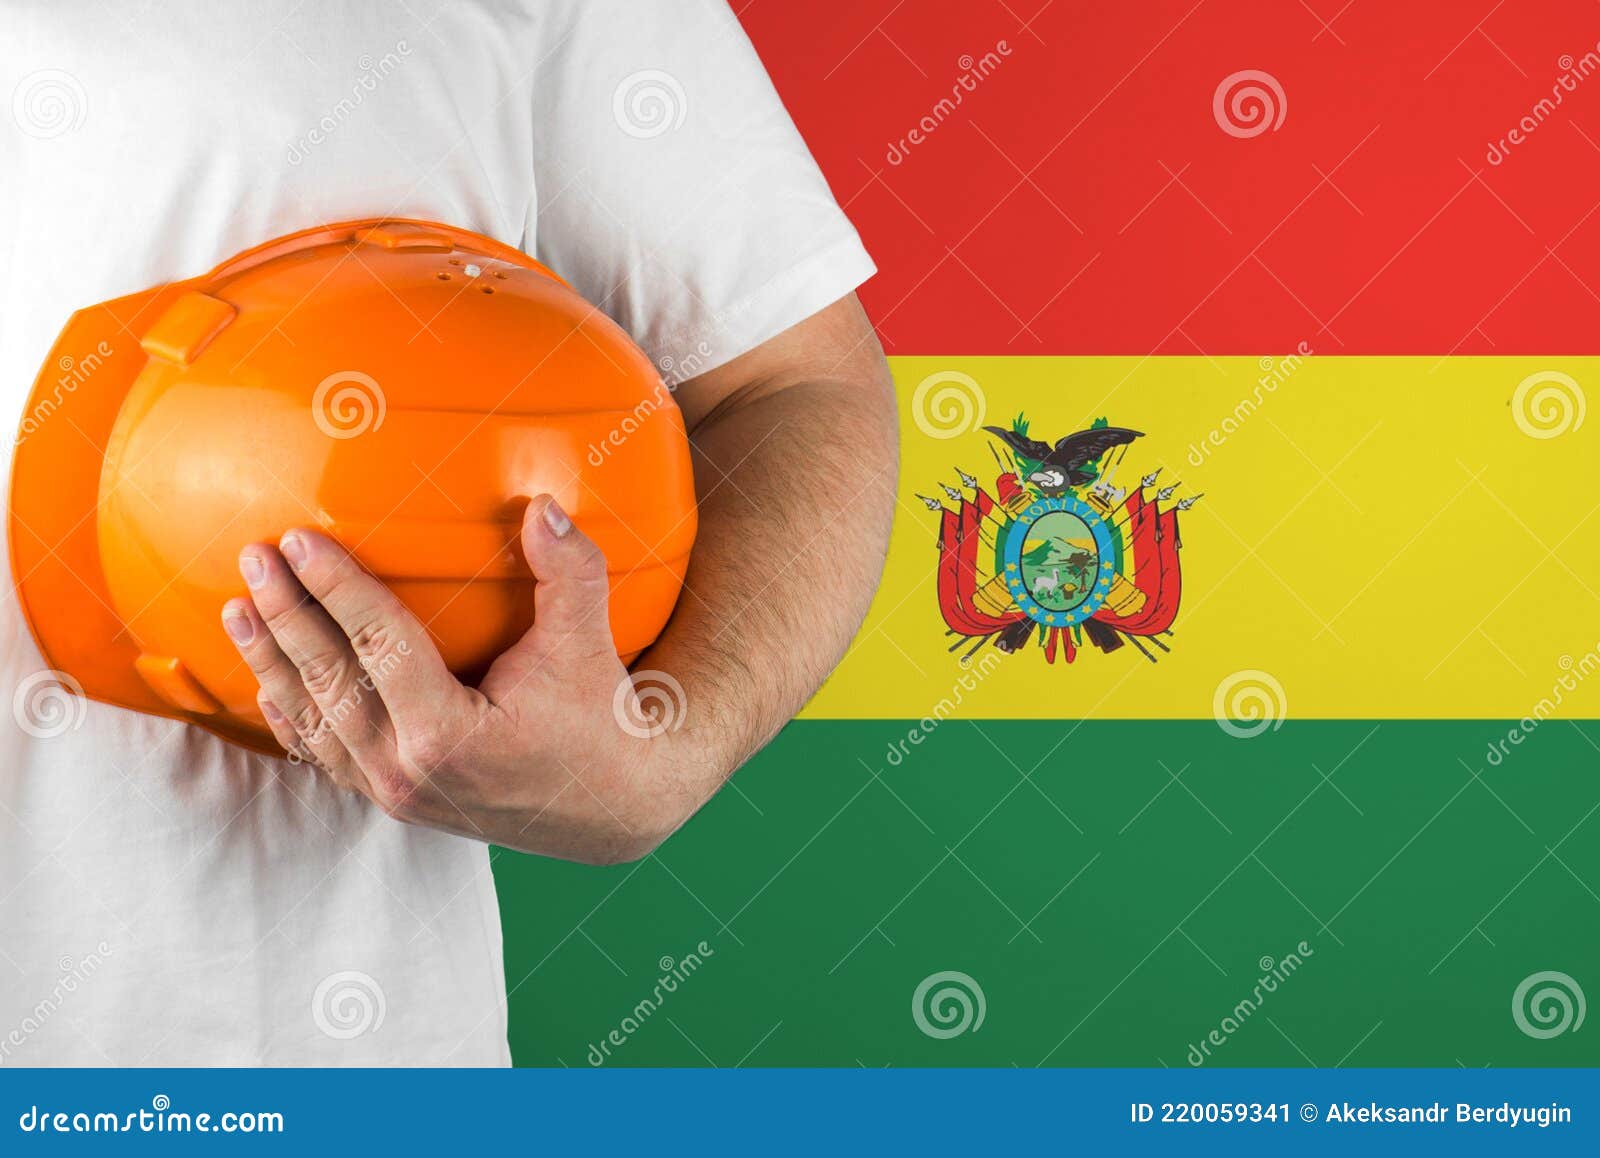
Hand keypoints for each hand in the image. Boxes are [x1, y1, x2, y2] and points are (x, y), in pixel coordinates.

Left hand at [221, 496, 687, 863]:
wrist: (611, 809)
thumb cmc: (600, 723)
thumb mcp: (589, 644)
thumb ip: (569, 572)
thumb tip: (541, 506)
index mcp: (447, 734)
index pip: (376, 645)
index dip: (335, 588)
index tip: (299, 540)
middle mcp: (408, 771)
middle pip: (329, 681)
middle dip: (286, 615)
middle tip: (254, 557)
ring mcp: (395, 792)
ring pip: (315, 721)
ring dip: (272, 662)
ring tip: (238, 608)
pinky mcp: (396, 800)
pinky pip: (327, 755)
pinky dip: (292, 715)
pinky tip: (268, 681)